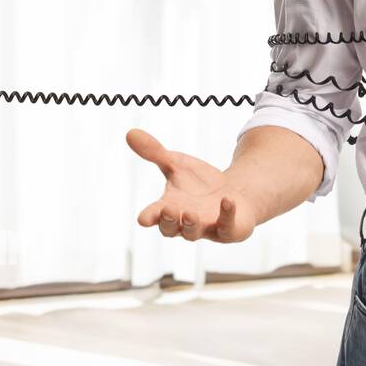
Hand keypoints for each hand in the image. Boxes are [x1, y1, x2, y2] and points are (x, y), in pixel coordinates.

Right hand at [128, 128, 257, 241]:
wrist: (235, 193)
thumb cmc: (200, 182)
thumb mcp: (177, 164)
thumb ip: (155, 152)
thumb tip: (130, 132)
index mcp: (169, 208)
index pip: (155, 216)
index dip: (150, 217)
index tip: (143, 218)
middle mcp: (185, 222)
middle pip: (171, 229)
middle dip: (169, 221)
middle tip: (168, 210)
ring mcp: (207, 228)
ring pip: (194, 233)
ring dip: (191, 224)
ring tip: (190, 214)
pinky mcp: (229, 229)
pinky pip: (227, 226)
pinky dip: (227, 214)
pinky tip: (227, 199)